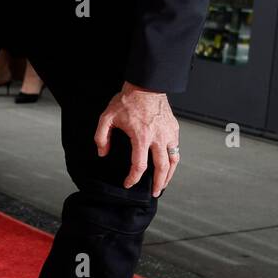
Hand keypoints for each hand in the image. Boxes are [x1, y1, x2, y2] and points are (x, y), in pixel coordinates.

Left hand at [94, 82, 179, 196]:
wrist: (146, 84)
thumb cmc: (127, 100)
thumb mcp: (107, 117)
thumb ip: (101, 137)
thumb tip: (102, 153)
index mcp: (142, 136)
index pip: (140, 165)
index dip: (133, 178)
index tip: (128, 183)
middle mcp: (158, 137)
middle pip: (162, 167)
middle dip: (158, 183)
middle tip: (154, 192)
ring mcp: (169, 133)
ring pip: (174, 160)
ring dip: (169, 175)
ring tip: (163, 184)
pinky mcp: (174, 128)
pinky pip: (176, 149)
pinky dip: (173, 161)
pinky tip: (167, 166)